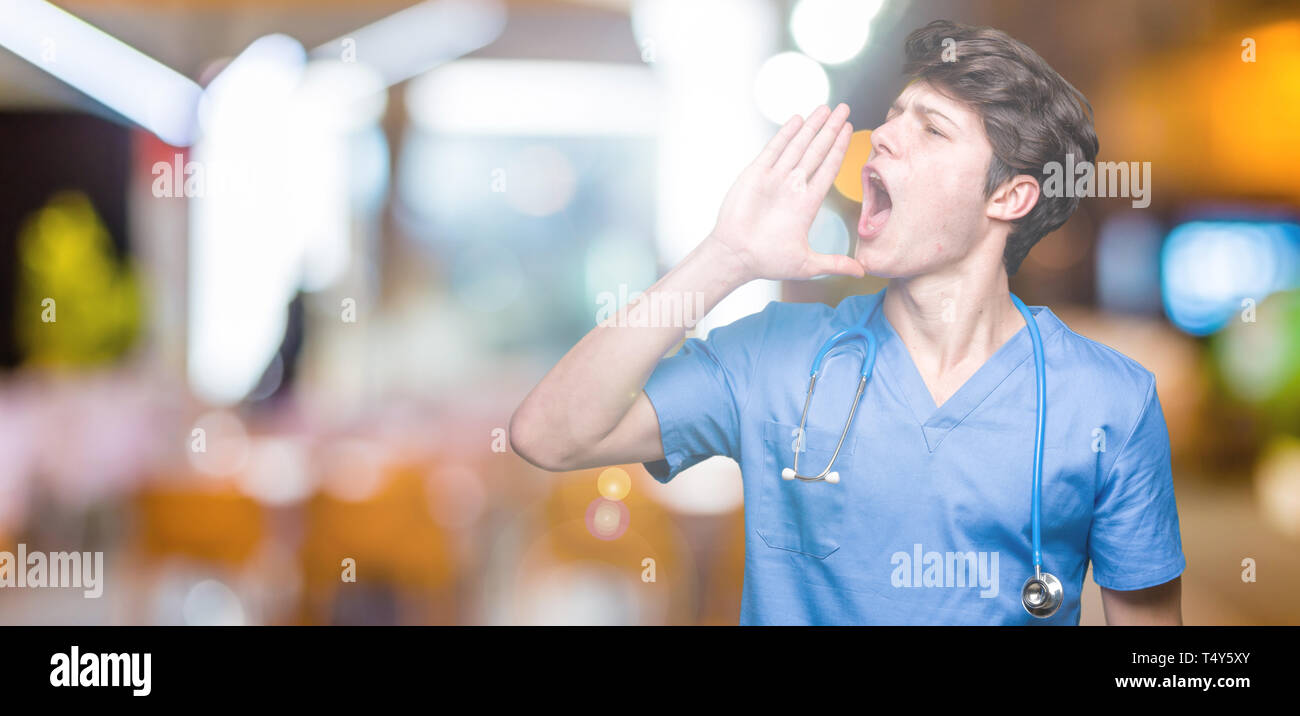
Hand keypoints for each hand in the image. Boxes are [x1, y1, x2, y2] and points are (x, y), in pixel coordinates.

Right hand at [707, 103, 863, 281]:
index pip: (829, 169)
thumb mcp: (808, 263)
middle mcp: (794, 187)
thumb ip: (835, 263)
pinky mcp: (757, 174)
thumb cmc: (768, 262)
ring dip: (812, 127)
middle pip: (818, 151)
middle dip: (831, 130)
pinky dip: (786, 134)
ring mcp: (776, 179)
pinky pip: (775, 149)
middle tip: (844, 109)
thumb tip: (863, 272)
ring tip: (826, 108)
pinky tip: (798, 119)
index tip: (850, 131)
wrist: (736, 257)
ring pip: (799, 145)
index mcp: (807, 203)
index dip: (840, 149)